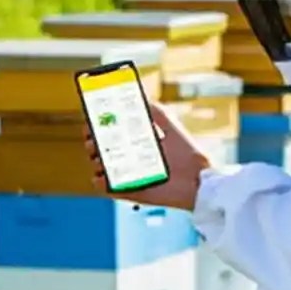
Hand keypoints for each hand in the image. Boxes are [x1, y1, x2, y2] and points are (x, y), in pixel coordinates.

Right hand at [84, 99, 211, 210]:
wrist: (198, 180)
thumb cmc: (187, 153)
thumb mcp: (171, 125)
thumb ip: (156, 111)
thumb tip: (140, 96)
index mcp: (138, 142)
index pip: (112, 133)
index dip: (99, 128)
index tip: (92, 122)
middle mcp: (131, 159)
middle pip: (102, 150)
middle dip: (93, 144)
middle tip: (93, 141)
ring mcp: (130, 176)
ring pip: (102, 169)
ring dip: (95, 162)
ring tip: (99, 157)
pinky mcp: (131, 192)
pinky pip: (110, 189)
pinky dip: (101, 183)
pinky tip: (102, 176)